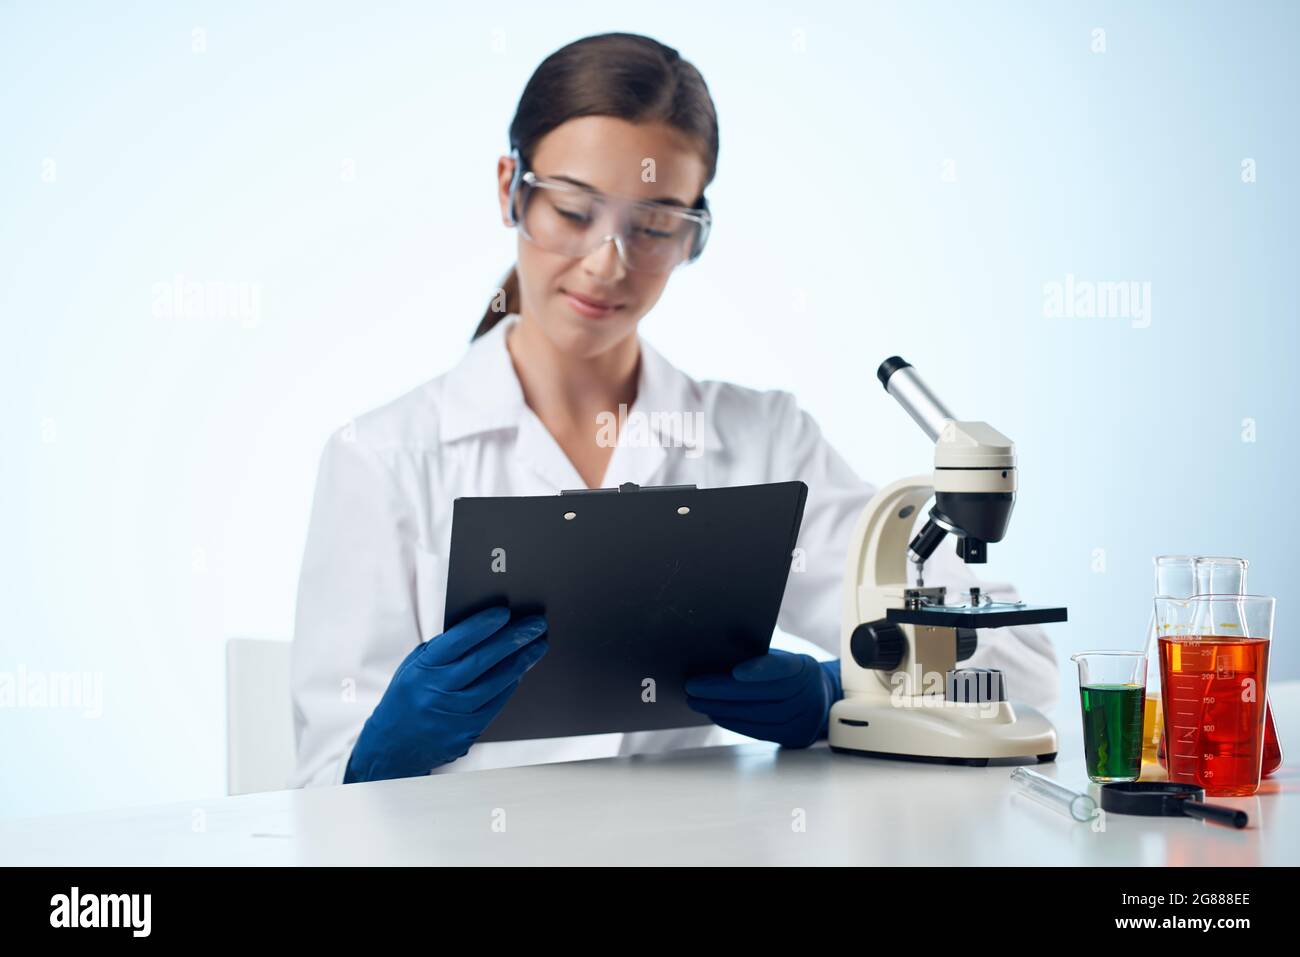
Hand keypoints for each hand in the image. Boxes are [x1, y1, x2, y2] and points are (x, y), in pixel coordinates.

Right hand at [344, 606, 548, 781]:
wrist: (393, 746)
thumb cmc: (407, 697)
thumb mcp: (414, 667)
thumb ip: (443, 649)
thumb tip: (481, 627)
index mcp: (423, 669)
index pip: (457, 641)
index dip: (483, 625)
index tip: (505, 612)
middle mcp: (437, 691)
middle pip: (482, 661)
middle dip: (513, 640)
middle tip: (535, 625)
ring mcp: (453, 714)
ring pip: (495, 684)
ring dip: (521, 662)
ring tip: (538, 645)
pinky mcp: (466, 732)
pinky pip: (495, 704)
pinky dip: (510, 686)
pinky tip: (521, 672)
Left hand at [685, 651, 841, 748]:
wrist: (820, 698)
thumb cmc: (789, 674)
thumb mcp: (782, 660)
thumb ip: (758, 660)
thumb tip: (715, 658)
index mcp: (805, 667)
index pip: (783, 667)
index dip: (760, 670)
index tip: (734, 671)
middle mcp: (810, 694)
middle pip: (764, 694)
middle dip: (724, 691)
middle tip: (693, 687)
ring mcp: (805, 719)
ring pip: (760, 716)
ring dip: (723, 709)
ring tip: (698, 701)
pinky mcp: (795, 737)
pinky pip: (761, 731)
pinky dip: (734, 723)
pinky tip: (716, 714)